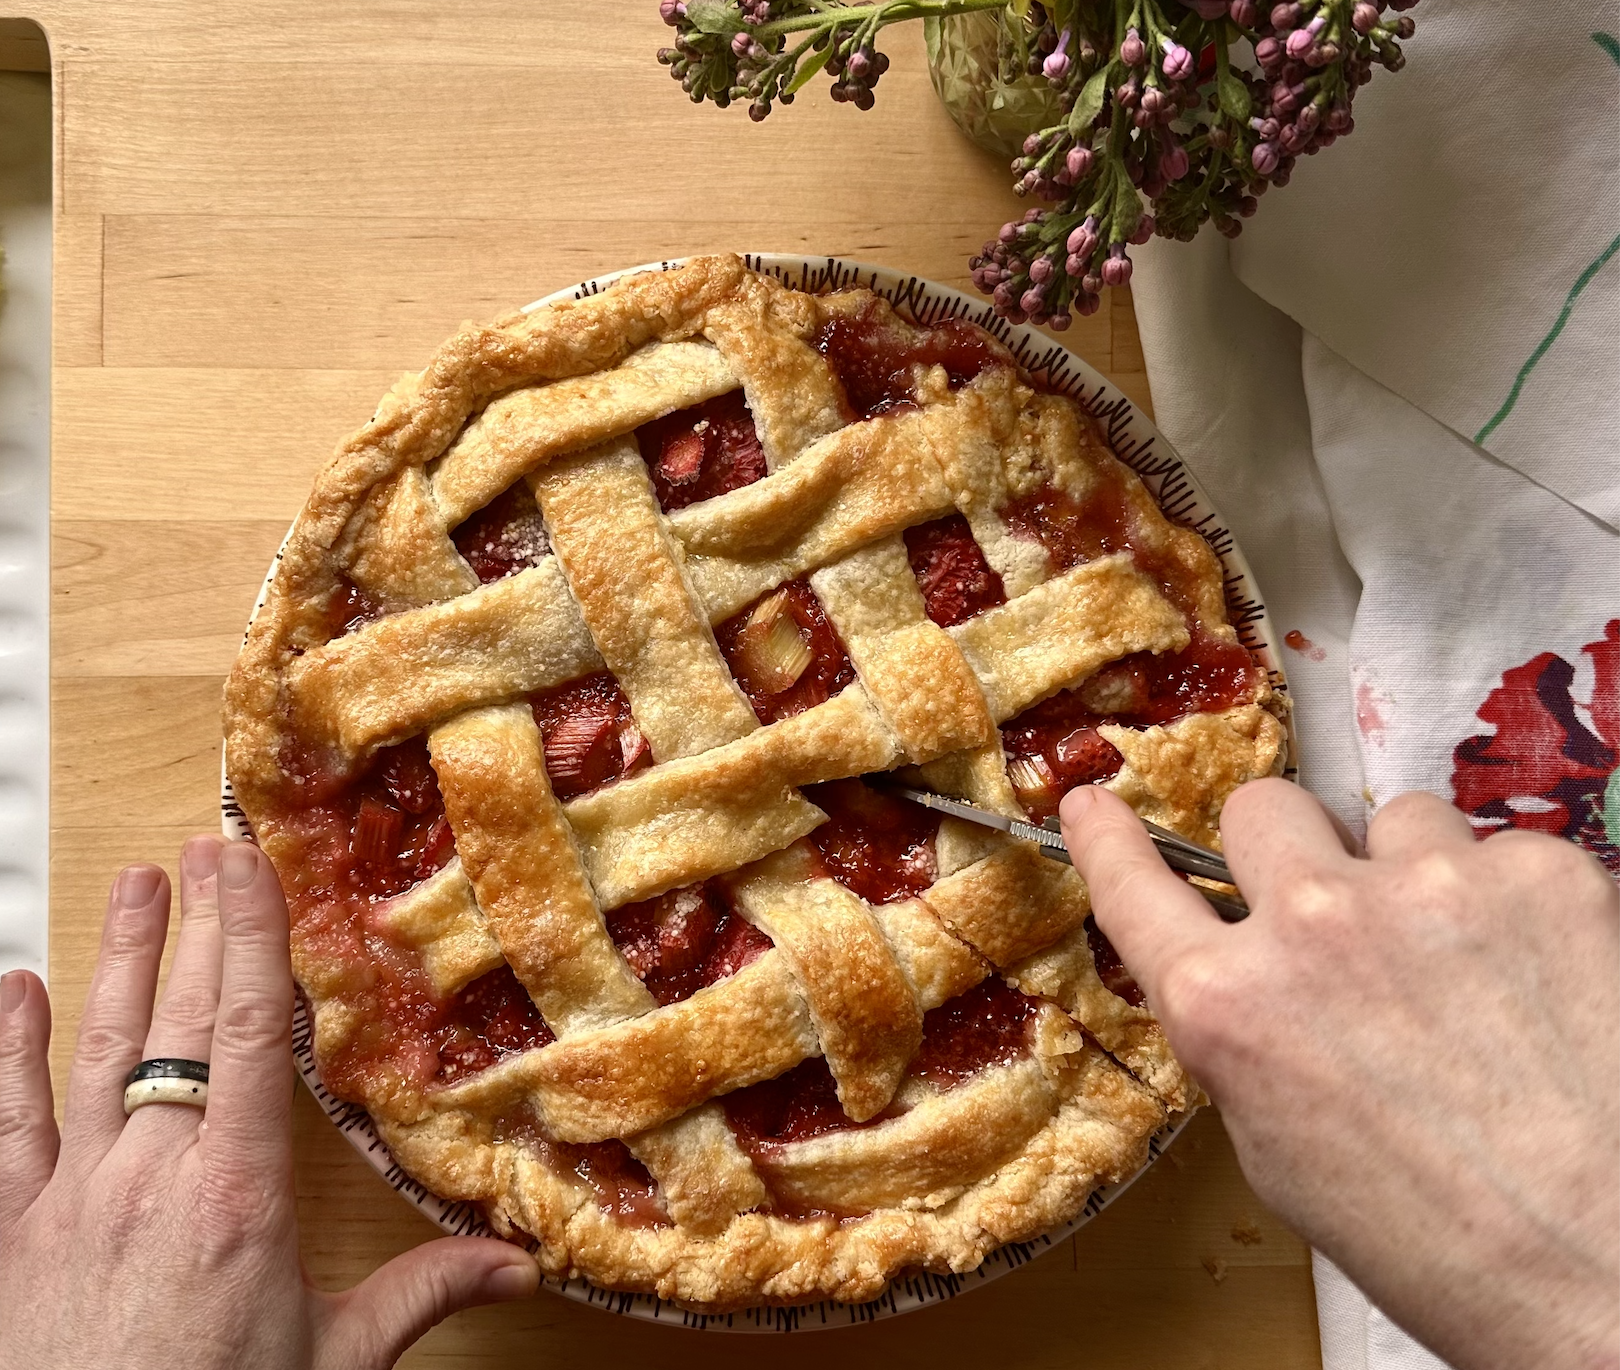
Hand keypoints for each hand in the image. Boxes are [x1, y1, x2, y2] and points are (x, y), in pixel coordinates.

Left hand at [0, 837, 538, 1369]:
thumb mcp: (332, 1363)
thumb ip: (422, 1295)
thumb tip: (521, 1264)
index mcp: (238, 1194)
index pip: (245, 1033)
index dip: (247, 937)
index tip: (247, 862)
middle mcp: (150, 1177)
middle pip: (175, 1022)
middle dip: (193, 925)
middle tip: (202, 846)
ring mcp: (69, 1199)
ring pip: (91, 1053)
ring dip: (111, 961)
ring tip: (129, 882)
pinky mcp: (9, 1235)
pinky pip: (4, 1128)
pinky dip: (4, 1054)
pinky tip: (11, 988)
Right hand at [1061, 780, 1618, 1369]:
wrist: (1609, 1273)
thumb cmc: (1438, 1242)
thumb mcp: (1280, 1152)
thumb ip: (1244, 1034)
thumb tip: (1247, 967)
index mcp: (1226, 1007)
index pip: (1134, 888)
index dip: (1108, 839)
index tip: (1095, 803)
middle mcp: (1310, 927)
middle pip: (1264, 807)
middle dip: (1293, 850)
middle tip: (1341, 910)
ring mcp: (1426, 887)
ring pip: (1395, 818)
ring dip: (1413, 874)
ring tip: (1467, 965)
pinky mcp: (1540, 875)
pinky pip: (1501, 850)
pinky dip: (1513, 902)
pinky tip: (1542, 979)